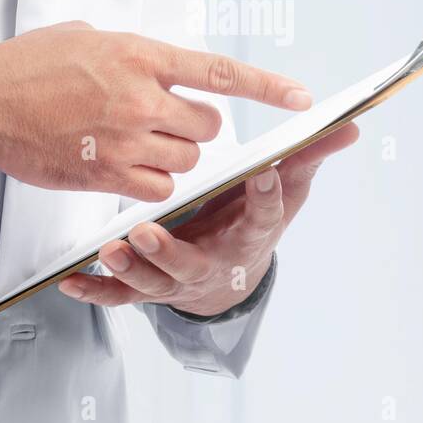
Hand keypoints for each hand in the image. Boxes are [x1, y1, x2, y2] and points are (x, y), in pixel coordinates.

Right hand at [0, 21, 311, 201]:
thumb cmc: (24, 67)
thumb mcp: (85, 37)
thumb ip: (130, 52)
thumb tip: (151, 64)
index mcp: (140, 55)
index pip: (220, 72)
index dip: (267, 87)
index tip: (299, 98)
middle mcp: (141, 96)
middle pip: (208, 127)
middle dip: (196, 129)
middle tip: (168, 124)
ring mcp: (126, 138)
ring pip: (187, 161)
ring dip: (175, 157)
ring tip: (138, 144)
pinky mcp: (108, 174)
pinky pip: (159, 189)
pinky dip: (154, 184)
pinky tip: (128, 169)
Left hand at [57, 122, 359, 315]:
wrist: (230, 276)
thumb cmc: (251, 222)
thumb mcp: (285, 193)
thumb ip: (308, 157)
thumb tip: (351, 126)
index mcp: (249, 235)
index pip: (264, 216)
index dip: (268, 196)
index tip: (265, 172)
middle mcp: (212, 262)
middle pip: (192, 263)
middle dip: (169, 251)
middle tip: (146, 231)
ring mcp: (176, 279)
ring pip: (150, 282)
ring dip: (128, 269)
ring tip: (110, 249)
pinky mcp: (148, 287)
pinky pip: (119, 295)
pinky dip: (95, 290)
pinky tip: (71, 281)